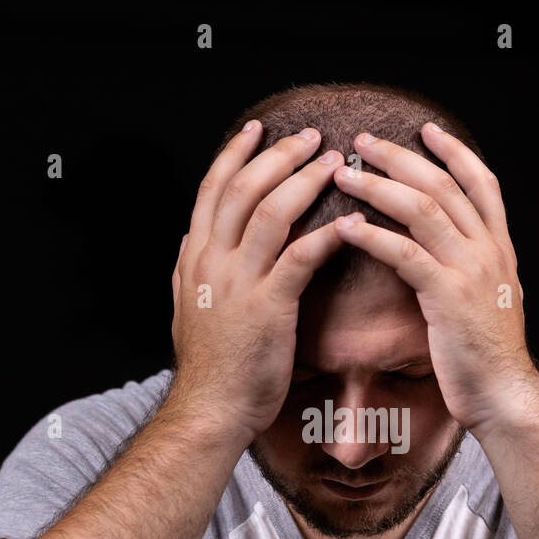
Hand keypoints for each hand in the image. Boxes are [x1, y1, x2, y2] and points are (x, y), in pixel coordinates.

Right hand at [169, 121, 346, 443]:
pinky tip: (350, 223)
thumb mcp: (188, 308)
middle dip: (278, 155)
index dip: (235, 154)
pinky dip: (325, 235)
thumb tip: (189, 239)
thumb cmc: (210, 367)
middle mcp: (212, 261)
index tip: (257, 128)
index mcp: (195, 258)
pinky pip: (299, 258)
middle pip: (243, 188)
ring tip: (336, 163)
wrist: (210, 410)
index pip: (212, 189)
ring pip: (270, 212)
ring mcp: (238, 282)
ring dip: (305, 181)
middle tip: (312, 136)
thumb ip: (191, 270)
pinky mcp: (267, 308)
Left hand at [329, 123, 538, 438]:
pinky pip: (405, 253)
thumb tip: (450, 252)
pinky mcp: (447, 296)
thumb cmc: (488, 356)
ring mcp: (470, 270)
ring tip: (345, 175)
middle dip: (401, 158)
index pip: (482, 182)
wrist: (503, 394)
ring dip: (378, 186)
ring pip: (422, 209)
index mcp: (500, 248)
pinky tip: (345, 227)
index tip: (426, 128)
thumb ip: (473, 269)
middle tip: (364, 142)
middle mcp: (488, 250)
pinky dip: (373, 236)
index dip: (454, 152)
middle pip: (443, 185)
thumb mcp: (491, 300)